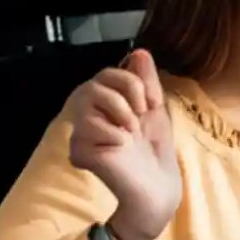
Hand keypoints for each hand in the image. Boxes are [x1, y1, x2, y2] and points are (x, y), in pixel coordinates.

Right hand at [68, 49, 179, 239]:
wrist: (159, 187)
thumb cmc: (155, 151)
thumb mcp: (155, 109)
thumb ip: (146, 81)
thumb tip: (139, 52)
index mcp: (108, 104)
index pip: (106, 74)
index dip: (131, 80)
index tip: (152, 100)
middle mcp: (90, 116)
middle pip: (93, 83)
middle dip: (126, 91)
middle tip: (142, 113)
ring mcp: (82, 135)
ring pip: (85, 100)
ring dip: (119, 110)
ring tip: (131, 132)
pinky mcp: (80, 152)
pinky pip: (86, 129)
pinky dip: (112, 134)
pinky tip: (121, 149)